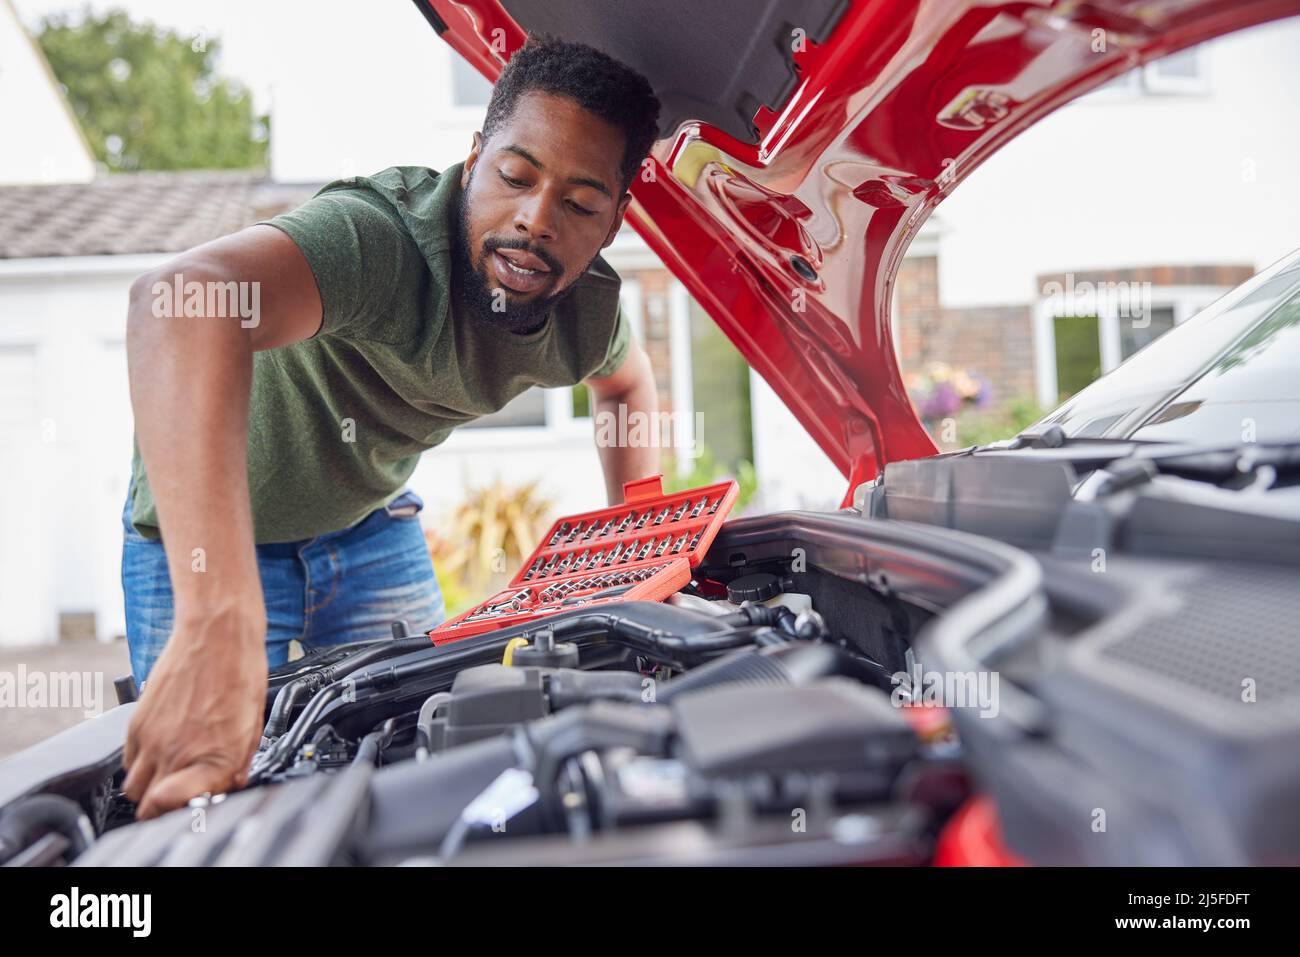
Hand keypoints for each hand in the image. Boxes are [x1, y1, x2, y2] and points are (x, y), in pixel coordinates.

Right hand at [122, 602, 267, 819]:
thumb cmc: (241, 672)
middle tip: (181, 790)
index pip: (170, 808)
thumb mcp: (253, 726)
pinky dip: (140, 760)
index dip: (178, 812)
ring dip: (149, 783)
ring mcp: (151, 737)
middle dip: (162, 803)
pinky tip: (163, 745)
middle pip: (147, 804)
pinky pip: (127, 758)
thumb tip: (225, 784)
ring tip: (171, 767)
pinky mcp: (136, 721)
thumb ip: (235, 763)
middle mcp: (175, 752)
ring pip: (133, 784)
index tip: (188, 806)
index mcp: (211, 757)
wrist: (218, 634)